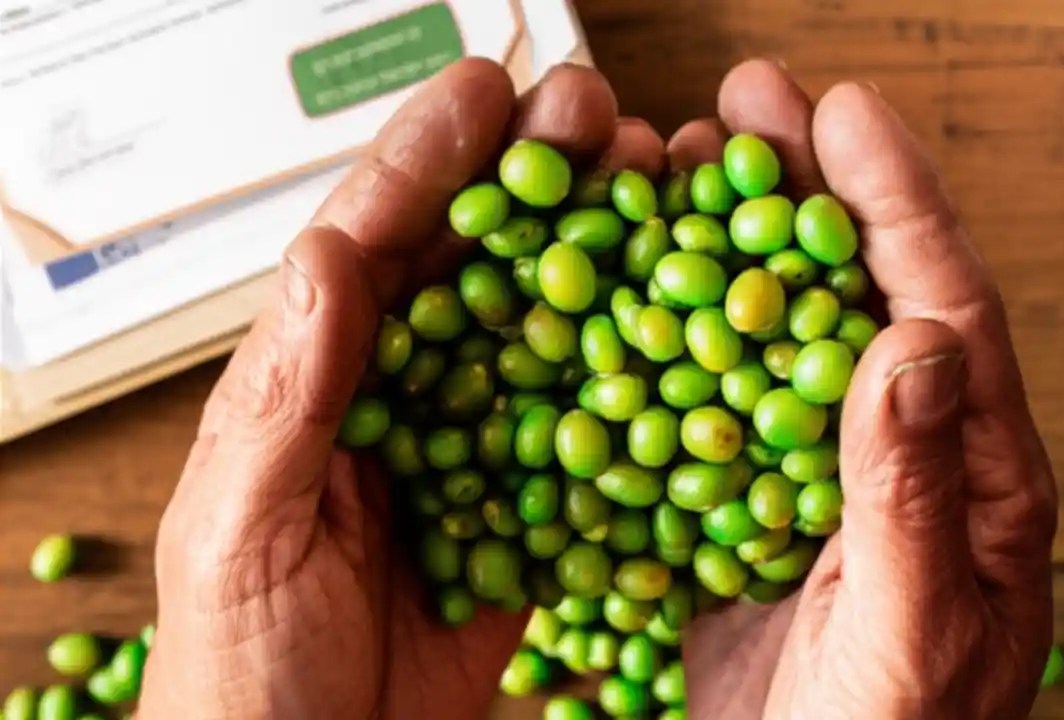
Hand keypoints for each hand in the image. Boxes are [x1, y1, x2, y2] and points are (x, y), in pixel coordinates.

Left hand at [138, 59, 666, 718]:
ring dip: (599, 259)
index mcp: (313, 387)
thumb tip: (328, 261)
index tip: (487, 91)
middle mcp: (398, 401)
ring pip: (543, 333)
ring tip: (656, 191)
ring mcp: (469, 453)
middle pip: (473, 267)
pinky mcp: (526, 517)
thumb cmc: (236, 671)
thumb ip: (287, 399)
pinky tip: (687, 332)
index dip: (428, 161)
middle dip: (536, 181)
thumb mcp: (238, 530)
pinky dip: (636, 385)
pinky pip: (588, 439)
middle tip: (598, 116)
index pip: (370, 248)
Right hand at [678, 62, 1058, 718]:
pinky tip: (630, 290)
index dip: (894, 202)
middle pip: (855, 292)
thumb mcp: (913, 637)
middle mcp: (894, 460)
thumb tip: (909, 341)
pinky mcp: (743, 508)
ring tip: (681, 168)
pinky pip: (711, 401)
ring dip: (729, 243)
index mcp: (972, 482)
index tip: (843, 116)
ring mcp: (813, 479)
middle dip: (804, 186)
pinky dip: (671, 337)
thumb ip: (911, 497)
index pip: (944, 311)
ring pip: (776, 333)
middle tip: (747, 102)